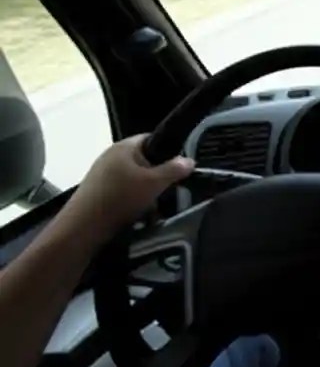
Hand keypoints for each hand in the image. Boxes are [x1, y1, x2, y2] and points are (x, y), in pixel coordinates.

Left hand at [60, 135, 193, 244]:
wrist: (83, 227)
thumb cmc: (120, 198)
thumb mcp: (155, 183)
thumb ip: (175, 170)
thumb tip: (190, 160)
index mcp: (124, 146)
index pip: (152, 139)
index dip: (169, 150)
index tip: (180, 167)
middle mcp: (110, 156)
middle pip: (144, 161)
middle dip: (157, 177)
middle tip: (168, 190)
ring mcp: (101, 174)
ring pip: (134, 179)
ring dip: (145, 192)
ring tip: (152, 208)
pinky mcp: (96, 191)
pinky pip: (122, 192)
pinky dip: (131, 201)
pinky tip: (136, 215)